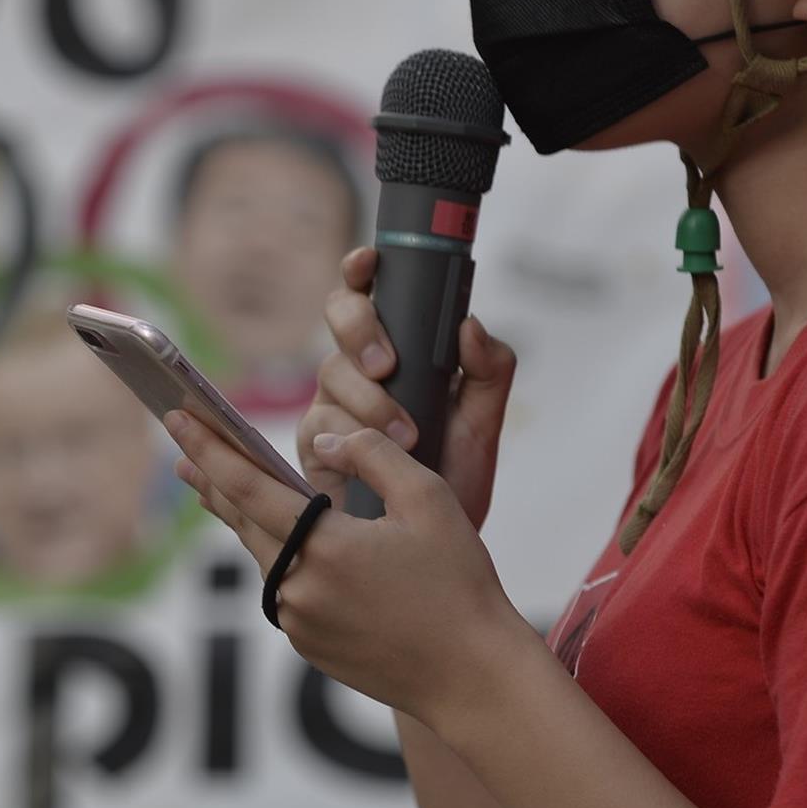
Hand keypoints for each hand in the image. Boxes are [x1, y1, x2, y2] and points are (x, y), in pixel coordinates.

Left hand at [171, 412, 528, 722]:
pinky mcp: (310, 647)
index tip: (176, 418)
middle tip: (182, 448)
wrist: (473, 677)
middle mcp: (299, 588)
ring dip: (243, 519)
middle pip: (242, 521)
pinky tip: (279, 541)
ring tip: (218, 487)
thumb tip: (322, 446)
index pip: (247, 486)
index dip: (209, 448)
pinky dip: (277, 557)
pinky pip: (283, 590)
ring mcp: (301, 623)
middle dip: (211, 479)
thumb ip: (371, 456)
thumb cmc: (459, 584)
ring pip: (263, 555)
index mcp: (323, 546)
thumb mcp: (428, 499)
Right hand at [300, 247, 516, 530]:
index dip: (360, 269)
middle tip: (388, 365)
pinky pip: (318, 424)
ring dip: (369, 399)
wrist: (436, 546)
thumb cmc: (455, 477)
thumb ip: (490, 372)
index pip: (371, 294)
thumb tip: (470, 324)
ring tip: (406, 435)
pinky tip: (366, 452)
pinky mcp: (316, 444)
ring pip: (331, 372)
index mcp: (397, 350)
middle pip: (338, 317)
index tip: (369, 261)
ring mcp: (332, 404)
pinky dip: (347, 434)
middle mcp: (358, 368)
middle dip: (360, 330)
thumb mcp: (483, 423)